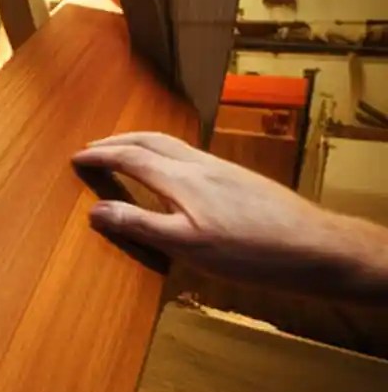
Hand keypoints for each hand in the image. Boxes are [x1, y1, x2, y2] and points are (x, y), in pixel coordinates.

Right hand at [72, 132, 387, 301]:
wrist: (315, 246)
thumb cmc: (250, 251)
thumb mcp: (187, 246)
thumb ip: (140, 225)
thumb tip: (96, 211)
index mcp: (181, 178)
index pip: (129, 156)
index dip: (100, 155)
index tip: (75, 158)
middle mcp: (199, 164)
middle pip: (150, 140)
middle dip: (117, 140)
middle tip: (92, 147)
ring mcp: (221, 168)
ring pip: (171, 144)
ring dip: (140, 142)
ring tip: (124, 150)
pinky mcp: (237, 178)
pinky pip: (188, 153)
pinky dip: (164, 152)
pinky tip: (171, 171)